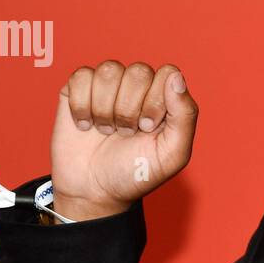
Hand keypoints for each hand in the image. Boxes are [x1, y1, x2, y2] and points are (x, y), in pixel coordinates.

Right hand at [49, 61, 197, 219]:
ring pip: (109, 71)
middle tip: (126, 133)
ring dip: (105, 108)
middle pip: (138, 71)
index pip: (167, 73)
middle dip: (130, 109)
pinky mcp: (78, 89)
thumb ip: (185, 115)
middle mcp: (138, 87)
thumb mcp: (172, 154)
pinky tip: (85, 125)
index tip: (147, 128)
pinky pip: (81, 76)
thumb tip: (176, 77)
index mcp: (165, 98)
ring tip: (107, 131)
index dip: (156, 100)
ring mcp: (108, 86)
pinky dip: (82, 106)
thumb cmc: (136, 173)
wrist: (94, 191)